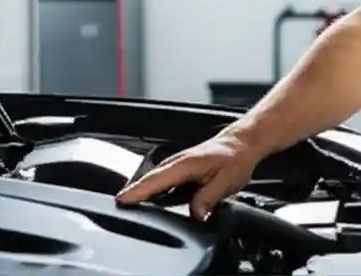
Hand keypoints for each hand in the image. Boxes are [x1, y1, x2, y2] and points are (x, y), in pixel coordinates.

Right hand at [115, 128, 263, 219]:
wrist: (242, 144)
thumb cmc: (235, 158)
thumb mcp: (226, 180)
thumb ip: (208, 198)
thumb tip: (195, 215)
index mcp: (186, 164)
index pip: (157, 180)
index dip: (138, 191)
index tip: (122, 200)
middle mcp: (178, 163)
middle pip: (149, 179)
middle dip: (133, 192)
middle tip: (117, 207)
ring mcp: (178, 165)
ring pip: (155, 180)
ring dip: (141, 191)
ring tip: (129, 206)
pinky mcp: (181, 169)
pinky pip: (163, 180)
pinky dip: (153, 189)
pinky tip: (151, 201)